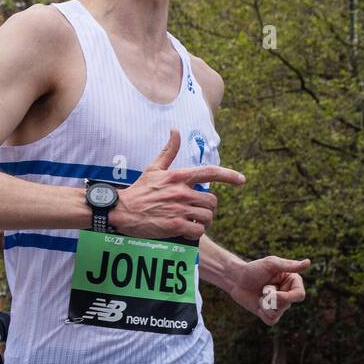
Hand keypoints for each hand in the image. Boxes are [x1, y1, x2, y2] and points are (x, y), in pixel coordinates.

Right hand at [112, 129, 244, 241]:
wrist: (121, 211)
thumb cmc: (138, 191)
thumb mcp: (154, 168)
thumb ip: (168, 151)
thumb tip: (175, 130)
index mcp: (179, 176)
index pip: (210, 172)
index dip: (229, 175)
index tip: (242, 180)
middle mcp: (182, 192)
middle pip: (212, 201)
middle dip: (209, 208)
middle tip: (199, 212)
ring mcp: (179, 209)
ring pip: (207, 217)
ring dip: (204, 222)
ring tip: (193, 222)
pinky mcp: (175, 226)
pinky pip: (198, 230)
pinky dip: (195, 232)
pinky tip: (186, 231)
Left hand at [228, 255, 310, 326]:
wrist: (237, 280)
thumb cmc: (254, 269)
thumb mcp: (271, 264)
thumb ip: (289, 265)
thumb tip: (308, 263)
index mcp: (292, 282)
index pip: (300, 295)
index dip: (288, 297)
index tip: (275, 293)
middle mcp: (288, 294)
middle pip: (287, 305)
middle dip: (272, 299)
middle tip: (263, 289)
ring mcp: (279, 305)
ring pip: (277, 313)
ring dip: (265, 305)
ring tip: (260, 295)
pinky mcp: (270, 314)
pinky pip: (270, 320)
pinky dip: (262, 313)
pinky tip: (258, 304)